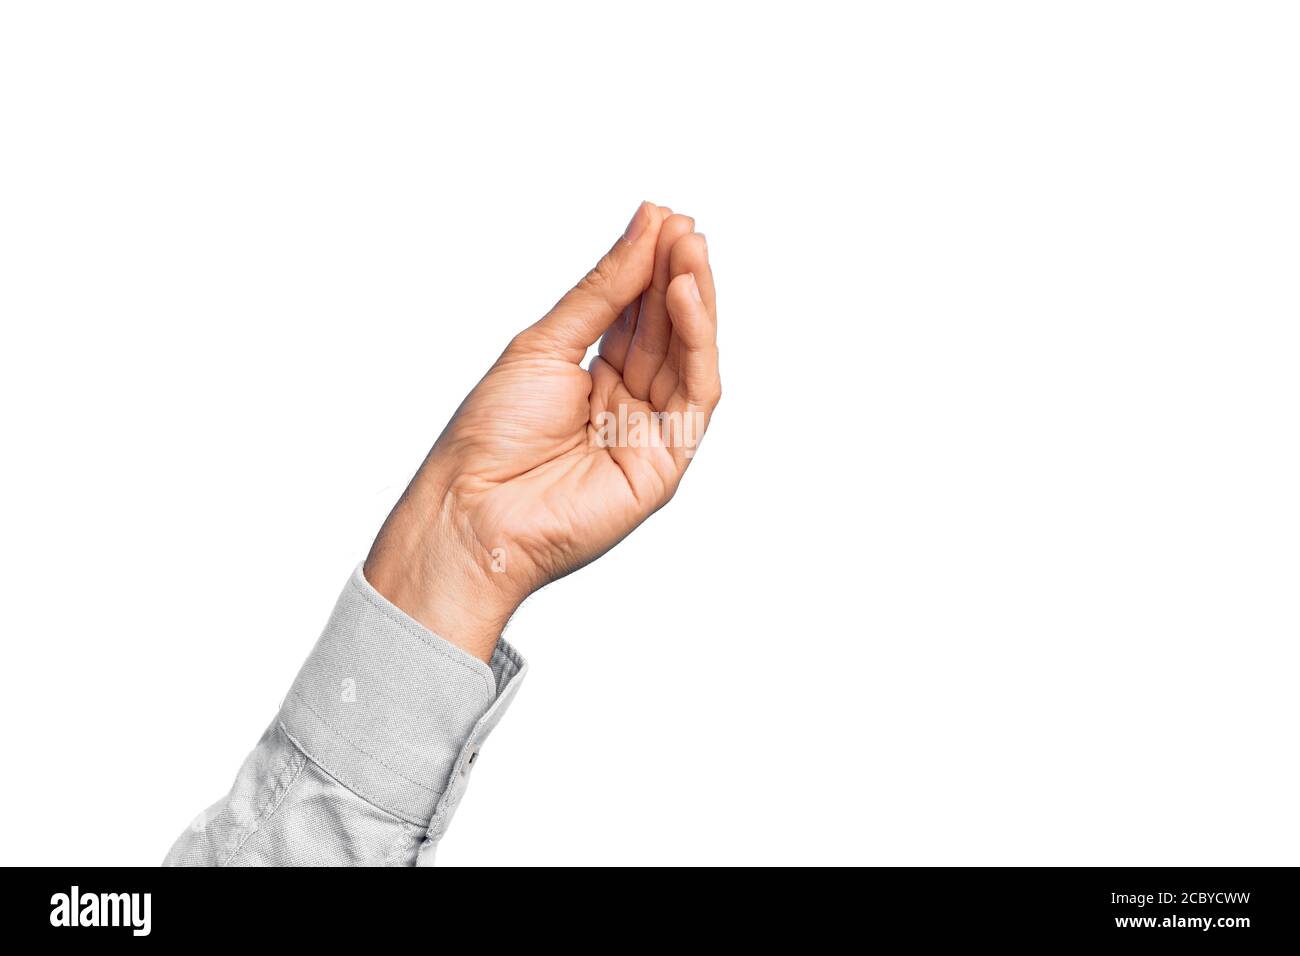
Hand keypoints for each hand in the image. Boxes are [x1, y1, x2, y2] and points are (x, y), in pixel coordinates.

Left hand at [364, 202, 720, 660]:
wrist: (472, 509)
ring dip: (692, 300)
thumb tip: (641, 229)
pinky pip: (694, 395)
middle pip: (664, 333)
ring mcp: (648, 435)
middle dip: (674, 276)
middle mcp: (624, 406)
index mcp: (590, 381)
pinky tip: (684, 296)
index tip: (659, 218)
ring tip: (689, 247)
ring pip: (686, 358)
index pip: (634, 316)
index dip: (647, 268)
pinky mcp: (665, 463)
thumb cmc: (490, 436)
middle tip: (682, 225)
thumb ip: (601, 293)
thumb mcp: (545, 345)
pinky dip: (696, 344)